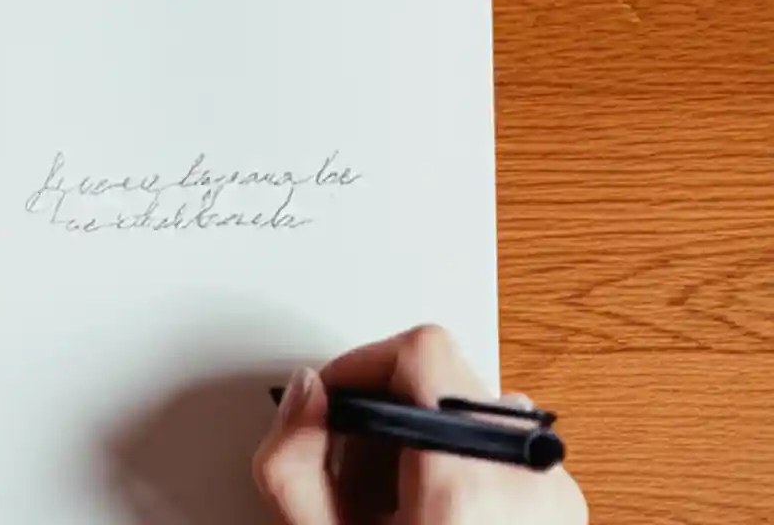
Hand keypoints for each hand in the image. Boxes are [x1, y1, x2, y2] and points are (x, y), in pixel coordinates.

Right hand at [253, 325, 586, 524]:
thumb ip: (295, 462)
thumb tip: (304, 396)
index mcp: (465, 479)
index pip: (421, 350)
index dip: (360, 362)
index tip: (330, 400)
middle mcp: (526, 476)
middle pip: (445, 377)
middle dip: (382, 407)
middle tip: (348, 461)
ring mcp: (555, 494)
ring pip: (472, 412)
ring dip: (419, 435)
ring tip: (386, 499)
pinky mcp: (564, 512)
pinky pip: (504, 449)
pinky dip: (456, 461)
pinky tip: (425, 516)